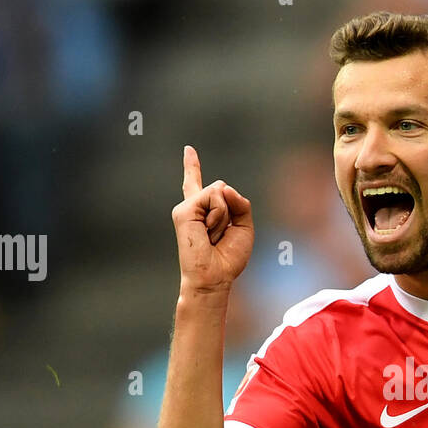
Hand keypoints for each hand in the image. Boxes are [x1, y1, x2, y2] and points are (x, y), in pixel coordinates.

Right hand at [171, 145, 252, 292]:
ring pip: (219, 191)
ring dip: (225, 216)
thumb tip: (223, 186)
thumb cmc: (228, 257)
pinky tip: (208, 233)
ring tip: (213, 236)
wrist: (215, 277)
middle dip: (231, 210)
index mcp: (204, 211)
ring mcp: (187, 207)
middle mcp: (193, 207)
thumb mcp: (244, 227)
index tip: (188, 150)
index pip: (198, 184)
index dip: (192, 166)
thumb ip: (240, 203)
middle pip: (222, 187)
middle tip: (219, 236)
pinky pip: (214, 197)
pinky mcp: (184, 211)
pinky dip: (219, 216)